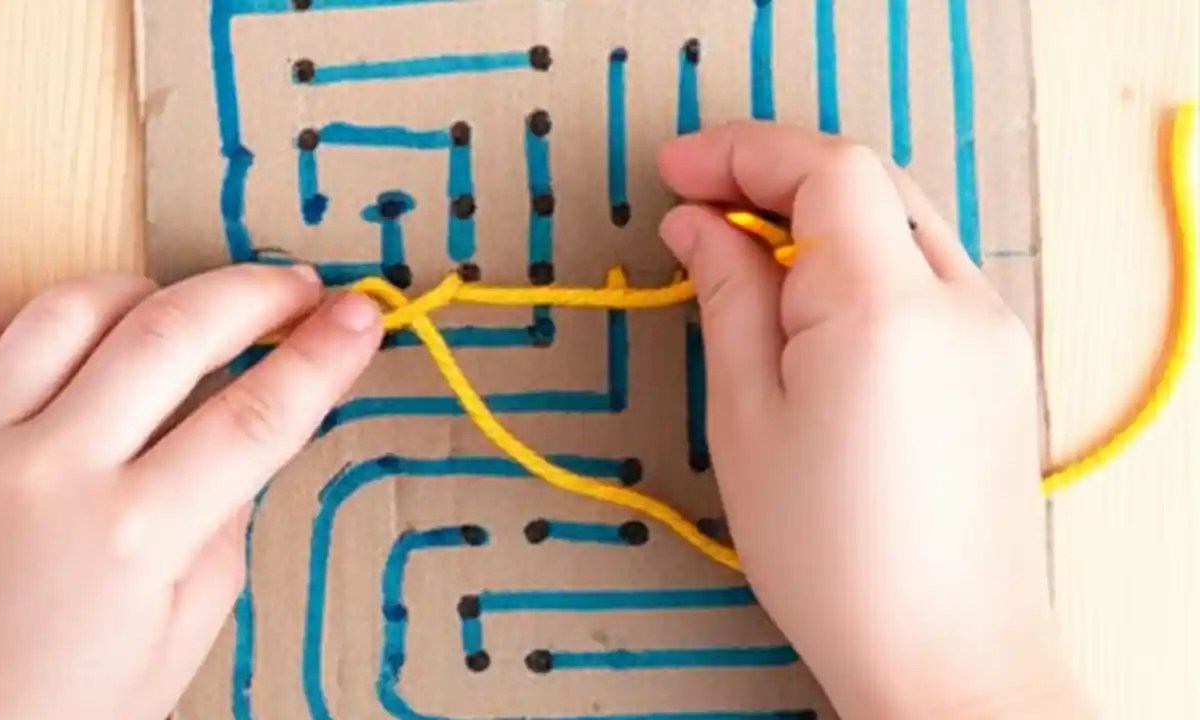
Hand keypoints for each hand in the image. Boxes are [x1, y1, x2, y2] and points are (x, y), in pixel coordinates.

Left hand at [0, 265, 380, 719]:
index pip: (259, 416)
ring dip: (144, 296)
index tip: (360, 315)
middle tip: (293, 289)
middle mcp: (48, 476)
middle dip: (254, 293)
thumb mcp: (175, 643)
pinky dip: (19, 319)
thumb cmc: (51, 713)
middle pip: (174, 332)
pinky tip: (55, 344)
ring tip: (175, 316)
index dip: (323, 356)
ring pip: (69, 311)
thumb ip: (219, 535)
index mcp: (134, 539)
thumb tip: (237, 449)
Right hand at [657, 125, 1088, 717]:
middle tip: (698, 202)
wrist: (944, 651)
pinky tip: (812, 301)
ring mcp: (992, 329)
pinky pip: (927, 270)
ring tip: (746, 255)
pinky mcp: (1001, 360)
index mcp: (885, 309)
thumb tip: (700, 225)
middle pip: (868, 180)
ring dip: (820, 214)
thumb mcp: (747, 417)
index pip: (825, 169)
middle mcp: (959, 301)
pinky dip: (863, 258)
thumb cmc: (834, 556)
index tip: (676, 169)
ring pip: (900, 220)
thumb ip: (729, 296)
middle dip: (777, 175)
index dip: (741, 153)